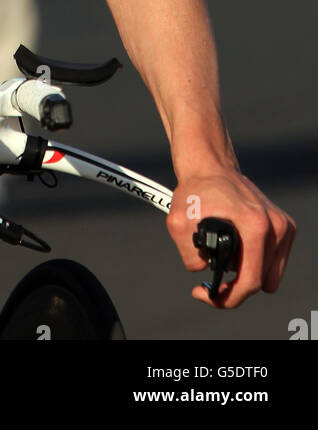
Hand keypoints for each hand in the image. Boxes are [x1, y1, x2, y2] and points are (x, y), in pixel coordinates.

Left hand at [167, 166, 294, 308]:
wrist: (210, 166)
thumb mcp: (178, 222)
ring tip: (225, 262)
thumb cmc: (195, 190)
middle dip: (235, 288)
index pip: (250, 281)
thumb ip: (188, 255)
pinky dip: (256, 263)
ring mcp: (283, 225)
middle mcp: (275, 226)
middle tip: (212, 283)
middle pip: (261, 281)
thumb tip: (203, 271)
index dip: (228, 297)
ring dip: (247, 274)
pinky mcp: (284, 226)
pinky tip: (237, 252)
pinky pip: (273, 262)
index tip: (206, 293)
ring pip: (269, 275)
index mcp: (255, 225)